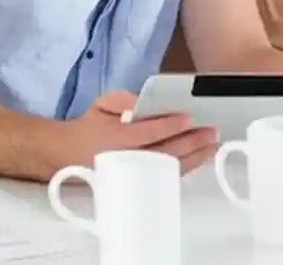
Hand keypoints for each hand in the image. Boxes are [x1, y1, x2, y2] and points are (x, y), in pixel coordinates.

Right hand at [56, 91, 218, 176]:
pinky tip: (199, 158)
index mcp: (116, 139)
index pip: (147, 132)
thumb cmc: (90, 127)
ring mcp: (135, 175)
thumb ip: (123, 99)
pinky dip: (186, 167)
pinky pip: (167, 177)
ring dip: (194, 157)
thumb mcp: (101, 104)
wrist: (70, 155)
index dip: (169, 125)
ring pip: (169, 168)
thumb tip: (144, 102)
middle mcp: (127, 160)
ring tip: (212, 145)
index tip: (188, 118)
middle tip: (211, 131)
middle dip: (191, 142)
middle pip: (164, 152)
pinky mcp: (139, 183)